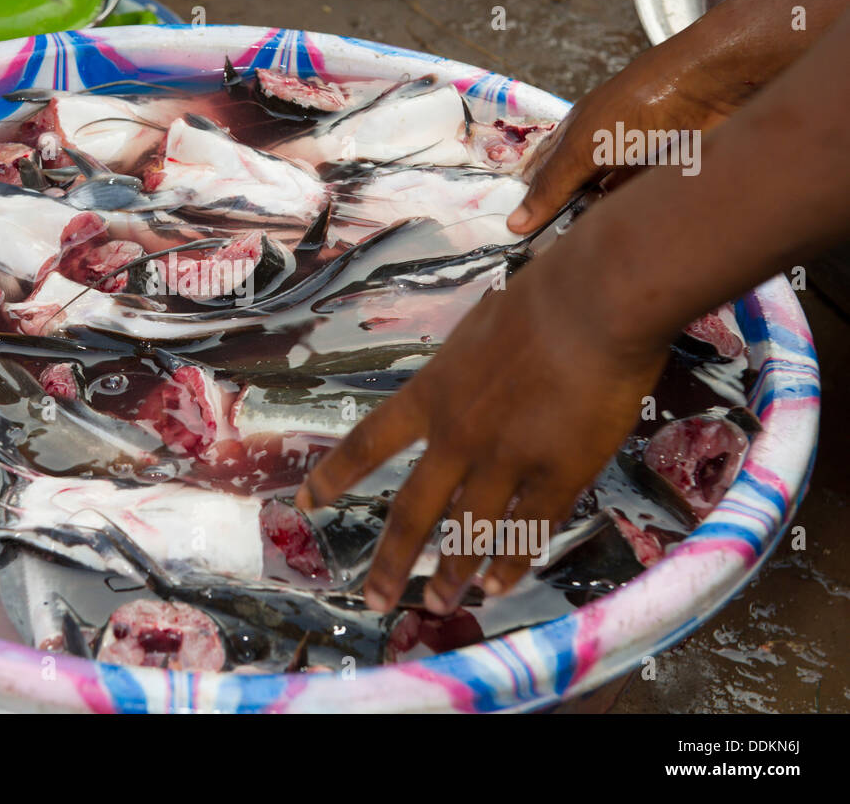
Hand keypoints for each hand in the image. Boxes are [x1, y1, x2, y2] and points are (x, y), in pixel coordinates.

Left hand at [295, 254, 667, 614]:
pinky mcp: (557, 476)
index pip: (367, 443)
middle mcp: (456, 437)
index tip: (306, 502)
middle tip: (375, 600)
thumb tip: (457, 391)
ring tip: (438, 603)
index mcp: (430, 395)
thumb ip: (459, 374)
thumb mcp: (474, 333)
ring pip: (468, 534)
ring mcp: (505, 461)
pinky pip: (528, 532)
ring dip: (451, 575)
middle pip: (412, 511)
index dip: (334, 476)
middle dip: (390, 561)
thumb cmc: (539, 300)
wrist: (597, 304)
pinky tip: (497, 587)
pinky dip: (510, 565)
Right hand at [507, 64, 739, 235]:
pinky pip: (644, 204)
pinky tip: (624, 242)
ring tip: (583, 258)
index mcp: (576, 134)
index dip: (532, 202)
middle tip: (549, 258)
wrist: (709, 87)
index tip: (519, 237)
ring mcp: (637, 163)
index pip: (545, 173)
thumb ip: (552, 186)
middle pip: (577, 193)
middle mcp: (603, 148)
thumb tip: (513, 224)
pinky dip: (634, 219)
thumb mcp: (583, 148)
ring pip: (610, 202)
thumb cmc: (636, 110)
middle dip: (564, 220)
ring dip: (599, 223)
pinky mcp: (669, 176)